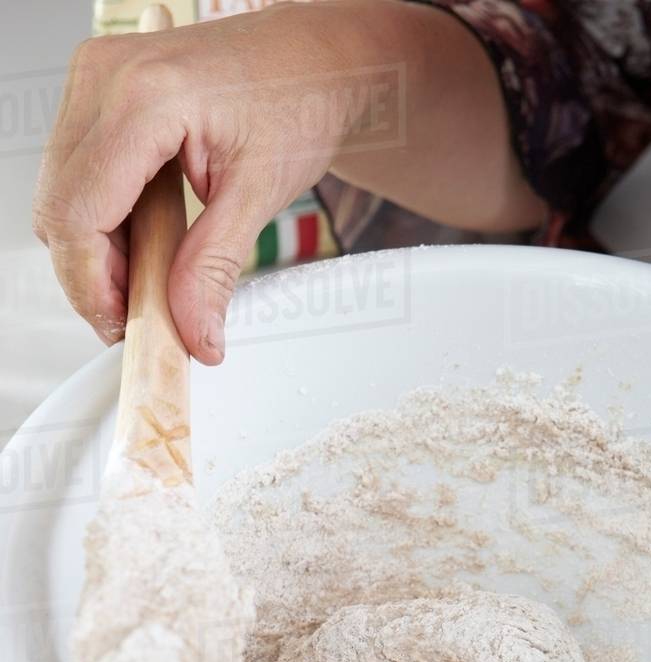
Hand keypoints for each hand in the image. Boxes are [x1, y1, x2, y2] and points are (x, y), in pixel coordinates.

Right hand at [33, 4, 391, 362]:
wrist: (314, 58)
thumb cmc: (299, 98)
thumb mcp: (259, 194)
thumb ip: (214, 269)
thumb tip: (194, 334)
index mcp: (143, 99)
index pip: (77, 215)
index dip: (92, 286)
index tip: (125, 328)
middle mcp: (103, 79)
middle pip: (57, 210)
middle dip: (93, 276)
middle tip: (144, 313)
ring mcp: (94, 81)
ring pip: (59, 198)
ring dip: (96, 253)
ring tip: (153, 276)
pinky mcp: (98, 94)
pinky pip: (75, 178)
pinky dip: (102, 223)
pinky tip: (146, 241)